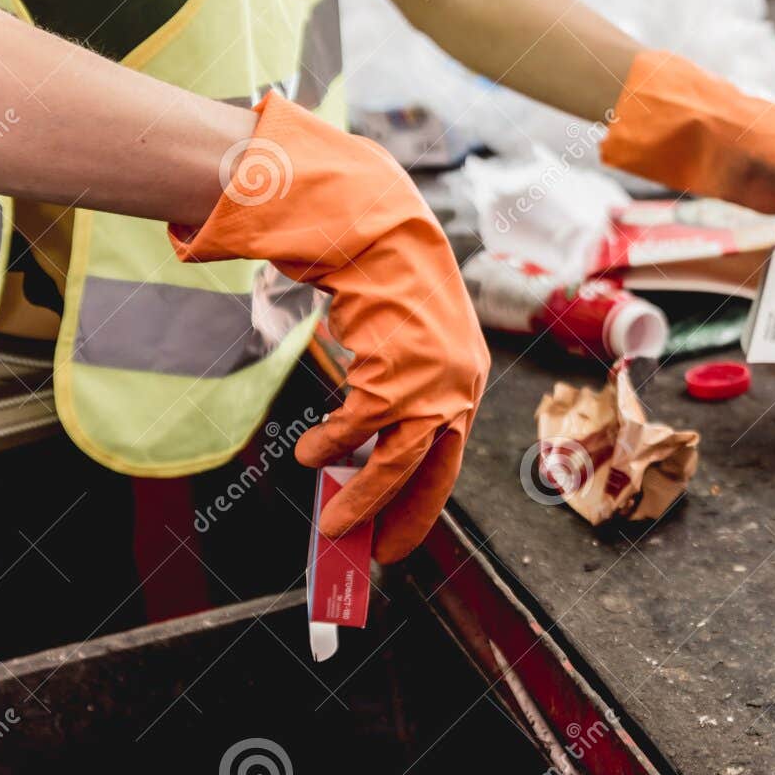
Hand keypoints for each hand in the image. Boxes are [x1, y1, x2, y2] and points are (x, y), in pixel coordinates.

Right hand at [170, 94, 489, 561]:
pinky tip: (310, 456)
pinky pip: (363, 427)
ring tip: (328, 523)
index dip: (419, 505)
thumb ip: (398, 392)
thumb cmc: (387, 288)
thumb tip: (362, 453)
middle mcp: (459, 385)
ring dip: (360, 496)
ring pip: (397, 462)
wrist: (380, 226)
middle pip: (428, 471)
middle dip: (392, 516)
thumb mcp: (405, 345)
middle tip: (359, 549)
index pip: (447, 460)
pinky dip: (335, 447)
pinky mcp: (400, 367)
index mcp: (464, 383)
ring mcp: (433, 379)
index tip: (394, 540)